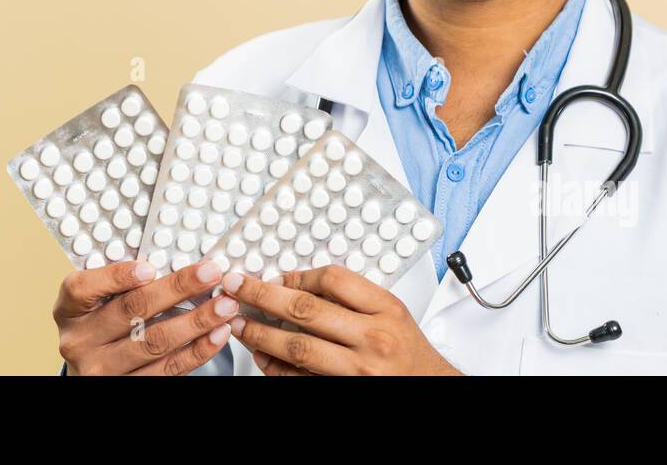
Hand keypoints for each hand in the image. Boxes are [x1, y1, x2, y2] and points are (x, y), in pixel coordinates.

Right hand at [53, 259, 237, 374]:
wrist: (92, 367)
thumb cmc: (101, 320)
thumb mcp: (98, 298)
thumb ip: (122, 280)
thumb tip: (177, 259)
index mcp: (69, 309)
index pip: (84, 288)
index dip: (117, 276)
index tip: (150, 266)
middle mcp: (80, 341)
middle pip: (131, 311)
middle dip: (177, 289)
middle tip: (210, 274)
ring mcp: (102, 370)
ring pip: (155, 342)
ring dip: (196, 322)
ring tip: (224, 306)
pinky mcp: (127, 388)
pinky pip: (168, 370)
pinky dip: (197, 351)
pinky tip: (217, 334)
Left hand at [219, 265, 461, 375]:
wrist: (429, 387)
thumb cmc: (408, 351)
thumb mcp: (391, 312)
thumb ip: (353, 296)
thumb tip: (298, 283)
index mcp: (385, 310)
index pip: (333, 280)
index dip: (297, 276)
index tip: (275, 276)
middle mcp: (372, 340)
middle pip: (306, 310)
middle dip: (263, 296)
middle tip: (237, 287)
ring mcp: (357, 371)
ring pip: (297, 347)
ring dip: (260, 333)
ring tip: (237, 322)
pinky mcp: (342, 391)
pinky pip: (300, 379)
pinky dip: (275, 368)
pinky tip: (260, 356)